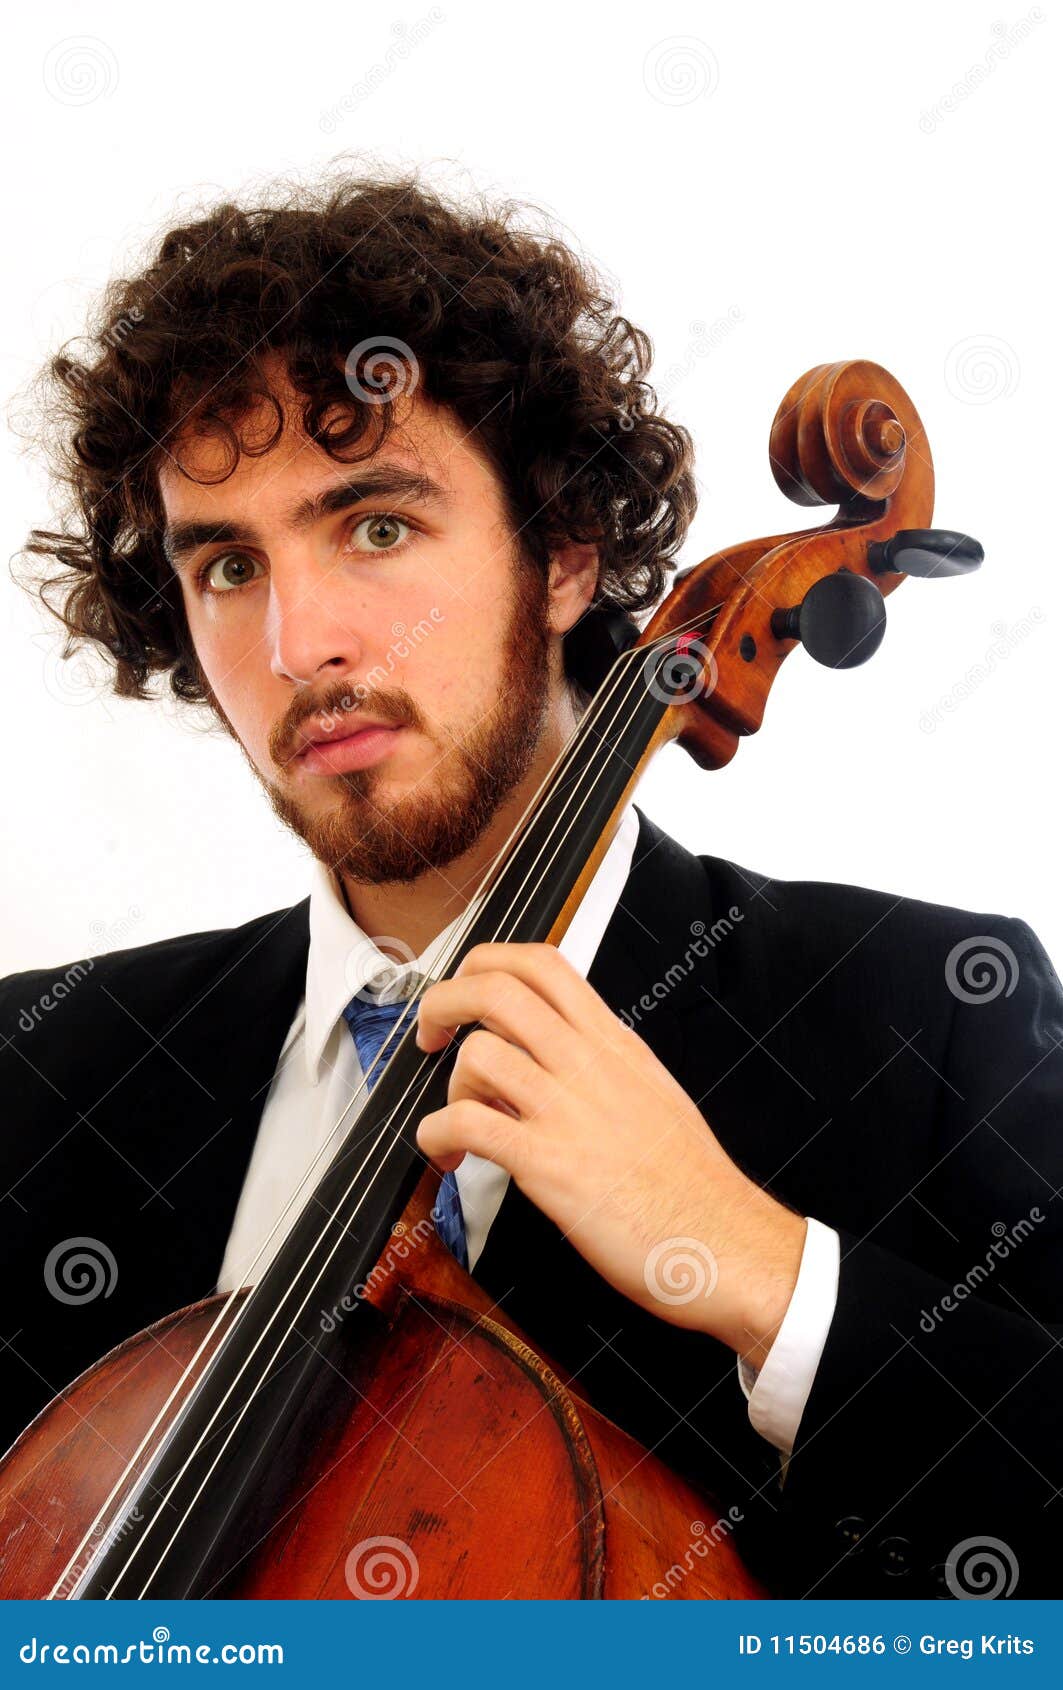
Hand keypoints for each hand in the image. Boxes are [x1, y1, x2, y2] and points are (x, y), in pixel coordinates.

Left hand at [414, 942, 805, 1363]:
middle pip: (496, 990)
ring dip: (449, 1083)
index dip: (488, 963)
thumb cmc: (691, 1180)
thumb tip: (549, 1053)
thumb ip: (600, 1063)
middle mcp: (589, 1065)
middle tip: (431, 1033)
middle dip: (443, 1002)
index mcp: (613, 1043)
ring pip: (478, 1053)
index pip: (543, 964)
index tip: (466, 989)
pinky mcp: (548, 1164)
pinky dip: (436, 1134)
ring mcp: (568, 1112)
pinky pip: (468, 1125)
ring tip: (460, 1114)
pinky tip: (445, 1152)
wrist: (724, 1239)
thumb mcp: (652, 1090)